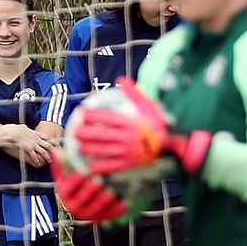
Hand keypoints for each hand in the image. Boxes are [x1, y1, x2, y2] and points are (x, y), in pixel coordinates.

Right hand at [2, 125, 53, 165]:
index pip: (48, 138)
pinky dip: (36, 160)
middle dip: (53, 150)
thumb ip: (26, 128)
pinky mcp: (29, 148)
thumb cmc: (17, 129)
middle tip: (58, 154)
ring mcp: (33, 144)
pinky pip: (34, 155)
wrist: (15, 131)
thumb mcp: (23, 127)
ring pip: (43, 151)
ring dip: (47, 156)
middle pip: (48, 145)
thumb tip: (24, 127)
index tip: (58, 145)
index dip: (53, 141)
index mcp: (36, 134)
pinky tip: (38, 163)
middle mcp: (37, 140)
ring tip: (49, 161)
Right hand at [53, 153, 127, 222]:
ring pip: (95, 209)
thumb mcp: (67, 172)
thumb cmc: (77, 180)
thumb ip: (62, 163)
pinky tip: (124, 202)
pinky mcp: (100, 218)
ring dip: (103, 202)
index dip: (75, 181)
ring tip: (111, 191)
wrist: (84, 198)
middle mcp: (73, 206)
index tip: (83, 173)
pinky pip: (108, 215)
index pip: (68, 188)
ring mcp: (87, 214)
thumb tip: (56, 150)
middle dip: (90, 191)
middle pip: (82, 200)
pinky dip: (116, 210)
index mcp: (65, 194)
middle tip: (99, 181)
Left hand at [75, 77, 210, 174]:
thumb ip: (133, 93)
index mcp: (131, 122)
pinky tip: (90, 165)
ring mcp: (129, 151)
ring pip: (104, 150)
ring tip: (79, 146)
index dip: (93, 115)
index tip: (82, 112)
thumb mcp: (148, 106)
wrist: (171, 143)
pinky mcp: (130, 163)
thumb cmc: (157, 123)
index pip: (107, 117)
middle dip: (86, 133)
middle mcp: (128, 137)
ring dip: (89, 149)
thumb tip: (121, 78)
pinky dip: (100, 166)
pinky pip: (112, 166)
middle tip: (75, 131)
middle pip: (102, 135)